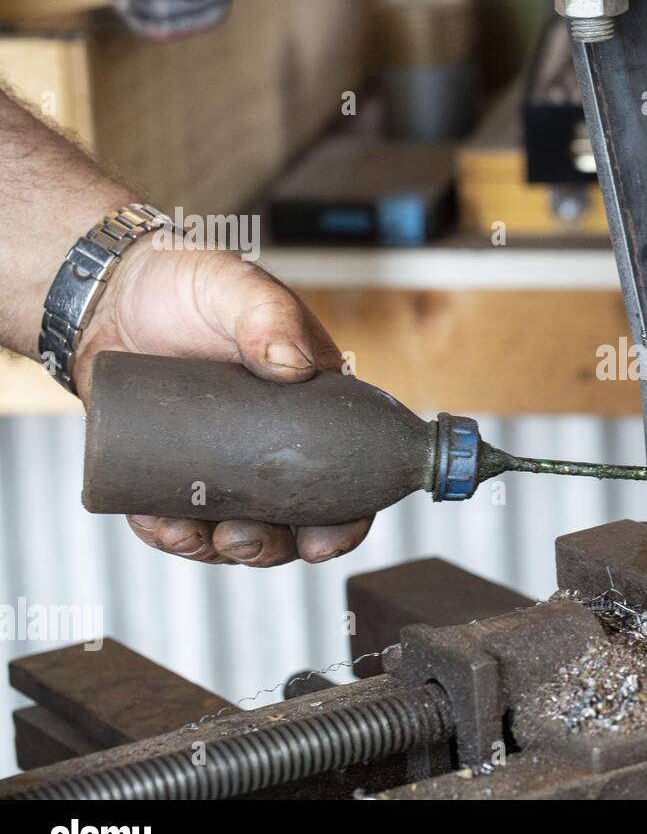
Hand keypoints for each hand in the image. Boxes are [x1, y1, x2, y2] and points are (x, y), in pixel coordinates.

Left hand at [75, 240, 372, 565]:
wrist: (110, 295)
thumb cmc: (188, 284)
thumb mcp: (236, 288)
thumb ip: (267, 316)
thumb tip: (293, 368)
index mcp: (314, 409)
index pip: (349, 474)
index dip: (346, 518)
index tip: (322, 542)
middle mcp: (276, 446)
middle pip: (295, 518)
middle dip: (274, 545)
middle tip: (241, 538)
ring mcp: (225, 463)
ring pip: (240, 528)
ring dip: (223, 549)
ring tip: (193, 538)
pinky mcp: (173, 471)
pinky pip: (179, 518)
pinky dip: (171, 533)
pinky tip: (159, 526)